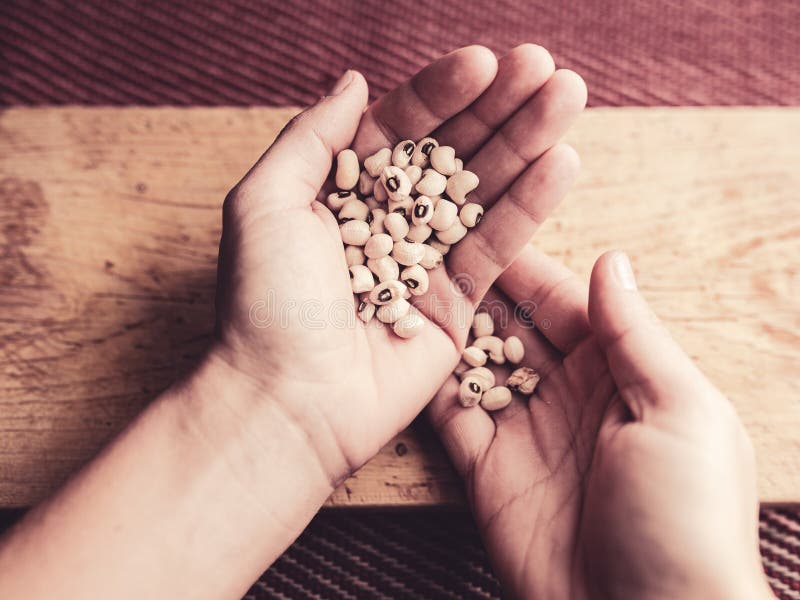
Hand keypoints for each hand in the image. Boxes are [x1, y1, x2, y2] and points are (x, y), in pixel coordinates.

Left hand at [211, 45, 586, 484]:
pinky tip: (563, 162)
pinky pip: (497, 247)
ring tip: (568, 95)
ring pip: (483, 191)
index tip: (485, 60)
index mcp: (341, 192)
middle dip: (498, 107)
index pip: (401, 128)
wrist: (288, 401)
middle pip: (451, 152)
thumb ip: (312, 138)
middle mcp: (387, 221)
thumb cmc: (265, 303)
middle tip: (544, 66)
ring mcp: (425, 261)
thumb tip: (356, 81)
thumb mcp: (265, 203)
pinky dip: (530, 206)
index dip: (442, 92)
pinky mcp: (456, 304)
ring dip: (526, 143)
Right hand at [430, 248, 773, 599]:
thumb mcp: (679, 411)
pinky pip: (451, 419)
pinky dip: (427, 389)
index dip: (524, 263)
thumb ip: (635, 335)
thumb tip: (612, 259)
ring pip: (475, 364)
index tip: (483, 222)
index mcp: (620, 371)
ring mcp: (523, 431)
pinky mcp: (487, 471)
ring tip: (404, 284)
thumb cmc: (687, 517)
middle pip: (512, 325)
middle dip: (476, 290)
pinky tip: (400, 351)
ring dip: (445, 331)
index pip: (562, 301)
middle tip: (428, 246)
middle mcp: (567, 394)